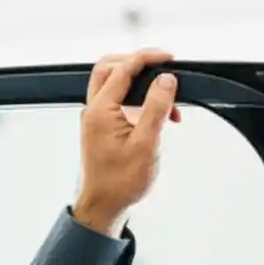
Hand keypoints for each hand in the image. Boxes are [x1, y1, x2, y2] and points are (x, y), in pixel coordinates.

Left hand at [73, 49, 181, 237]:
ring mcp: (96, 118)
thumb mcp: (146, 144)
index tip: (169, 58)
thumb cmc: (121, 182)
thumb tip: (166, 79)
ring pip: (113, 84)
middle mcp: (94, 110)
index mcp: (101, 110)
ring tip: (166, 98)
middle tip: (162, 67)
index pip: (124, 69)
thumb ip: (156, 108)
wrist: (104, 206)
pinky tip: (157, 115)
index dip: (147, 58)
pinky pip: (117, 102)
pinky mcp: (102, 128)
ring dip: (139, 83)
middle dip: (137, 63)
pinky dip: (137, 99)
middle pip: (110, 68)